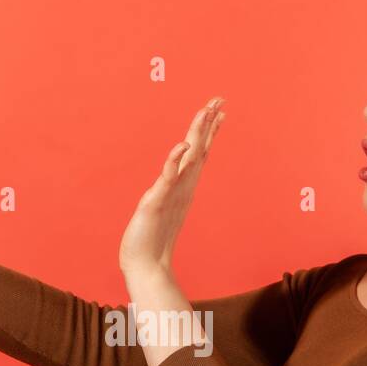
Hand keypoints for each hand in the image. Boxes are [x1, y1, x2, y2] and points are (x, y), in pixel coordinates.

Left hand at [119, 97, 225, 276]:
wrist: (146, 265)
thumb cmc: (152, 241)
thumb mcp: (163, 209)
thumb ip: (170, 195)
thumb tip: (174, 188)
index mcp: (184, 186)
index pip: (200, 152)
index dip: (209, 131)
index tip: (219, 111)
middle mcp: (183, 187)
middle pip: (200, 148)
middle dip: (209, 123)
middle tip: (220, 100)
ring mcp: (173, 193)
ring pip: (189, 157)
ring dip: (198, 134)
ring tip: (207, 111)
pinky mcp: (158, 201)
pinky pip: (169, 177)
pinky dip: (176, 160)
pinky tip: (183, 146)